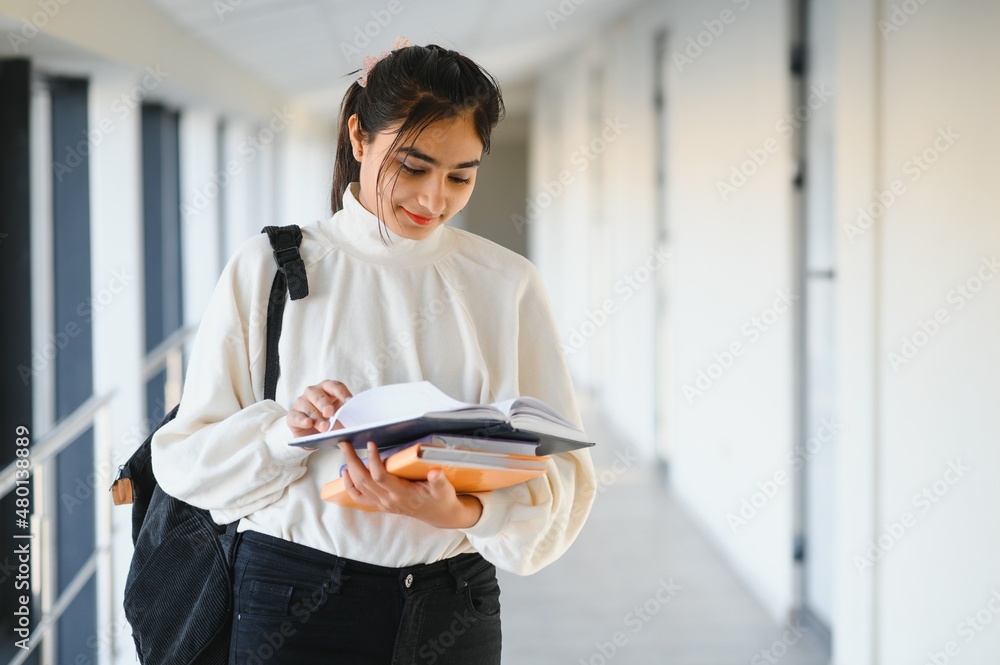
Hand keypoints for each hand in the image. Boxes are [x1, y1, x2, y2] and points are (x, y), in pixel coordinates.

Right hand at [287, 380, 352, 441]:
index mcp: (328, 388)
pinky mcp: (293, 415)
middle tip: (330, 413)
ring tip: (324, 427)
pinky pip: (297, 416)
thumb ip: (346, 415)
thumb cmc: (329, 420)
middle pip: (319, 396)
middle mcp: (313, 392)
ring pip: (308, 407)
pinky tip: (308, 424)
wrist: (313, 434)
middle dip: (325, 405)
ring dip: (317, 418)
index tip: (349, 402)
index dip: (343, 393)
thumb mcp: (339, 416)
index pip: (336, 386)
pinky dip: (303, 421)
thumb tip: (355, 421)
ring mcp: (301, 402)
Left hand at [339, 442, 483, 528]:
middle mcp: (389, 500)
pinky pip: (360, 497)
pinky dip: (349, 486)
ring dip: (349, 469)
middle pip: (363, 480)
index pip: (380, 477)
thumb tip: (435, 472)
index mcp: (402, 494)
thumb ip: (439, 481)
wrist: (439, 515)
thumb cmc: (441, 499)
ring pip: (359, 488)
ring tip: (345, 452)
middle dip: (352, 461)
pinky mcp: (381, 504)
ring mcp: (383, 504)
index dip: (373, 461)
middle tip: (346, 444)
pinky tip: (346, 474)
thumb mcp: (444, 489)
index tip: (371, 444)